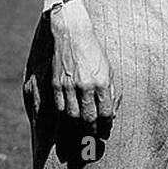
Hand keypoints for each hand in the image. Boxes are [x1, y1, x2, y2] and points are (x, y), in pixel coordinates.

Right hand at [50, 0, 116, 122]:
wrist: (72, 34)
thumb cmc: (93, 51)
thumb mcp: (108, 69)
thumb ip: (111, 91)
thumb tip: (111, 112)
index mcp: (102, 82)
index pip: (106, 112)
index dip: (107, 125)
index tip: (106, 130)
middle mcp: (85, 85)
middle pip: (89, 118)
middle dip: (94, 129)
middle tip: (95, 134)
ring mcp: (69, 85)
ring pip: (73, 115)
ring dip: (79, 124)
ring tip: (83, 126)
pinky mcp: (56, 83)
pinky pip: (60, 106)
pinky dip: (66, 113)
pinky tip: (71, 114)